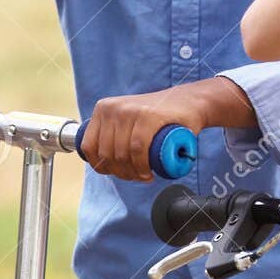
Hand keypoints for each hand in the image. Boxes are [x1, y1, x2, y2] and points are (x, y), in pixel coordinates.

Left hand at [83, 78, 254, 181]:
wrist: (190, 102)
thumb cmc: (160, 117)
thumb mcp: (128, 121)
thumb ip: (113, 133)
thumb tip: (99, 161)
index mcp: (103, 109)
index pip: (89, 147)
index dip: (102, 167)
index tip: (118, 173)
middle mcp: (112, 108)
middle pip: (107, 154)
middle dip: (121, 173)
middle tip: (138, 176)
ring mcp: (129, 110)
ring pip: (121, 154)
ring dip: (133, 173)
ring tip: (145, 176)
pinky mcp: (148, 115)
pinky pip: (137, 148)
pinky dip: (141, 166)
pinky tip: (148, 172)